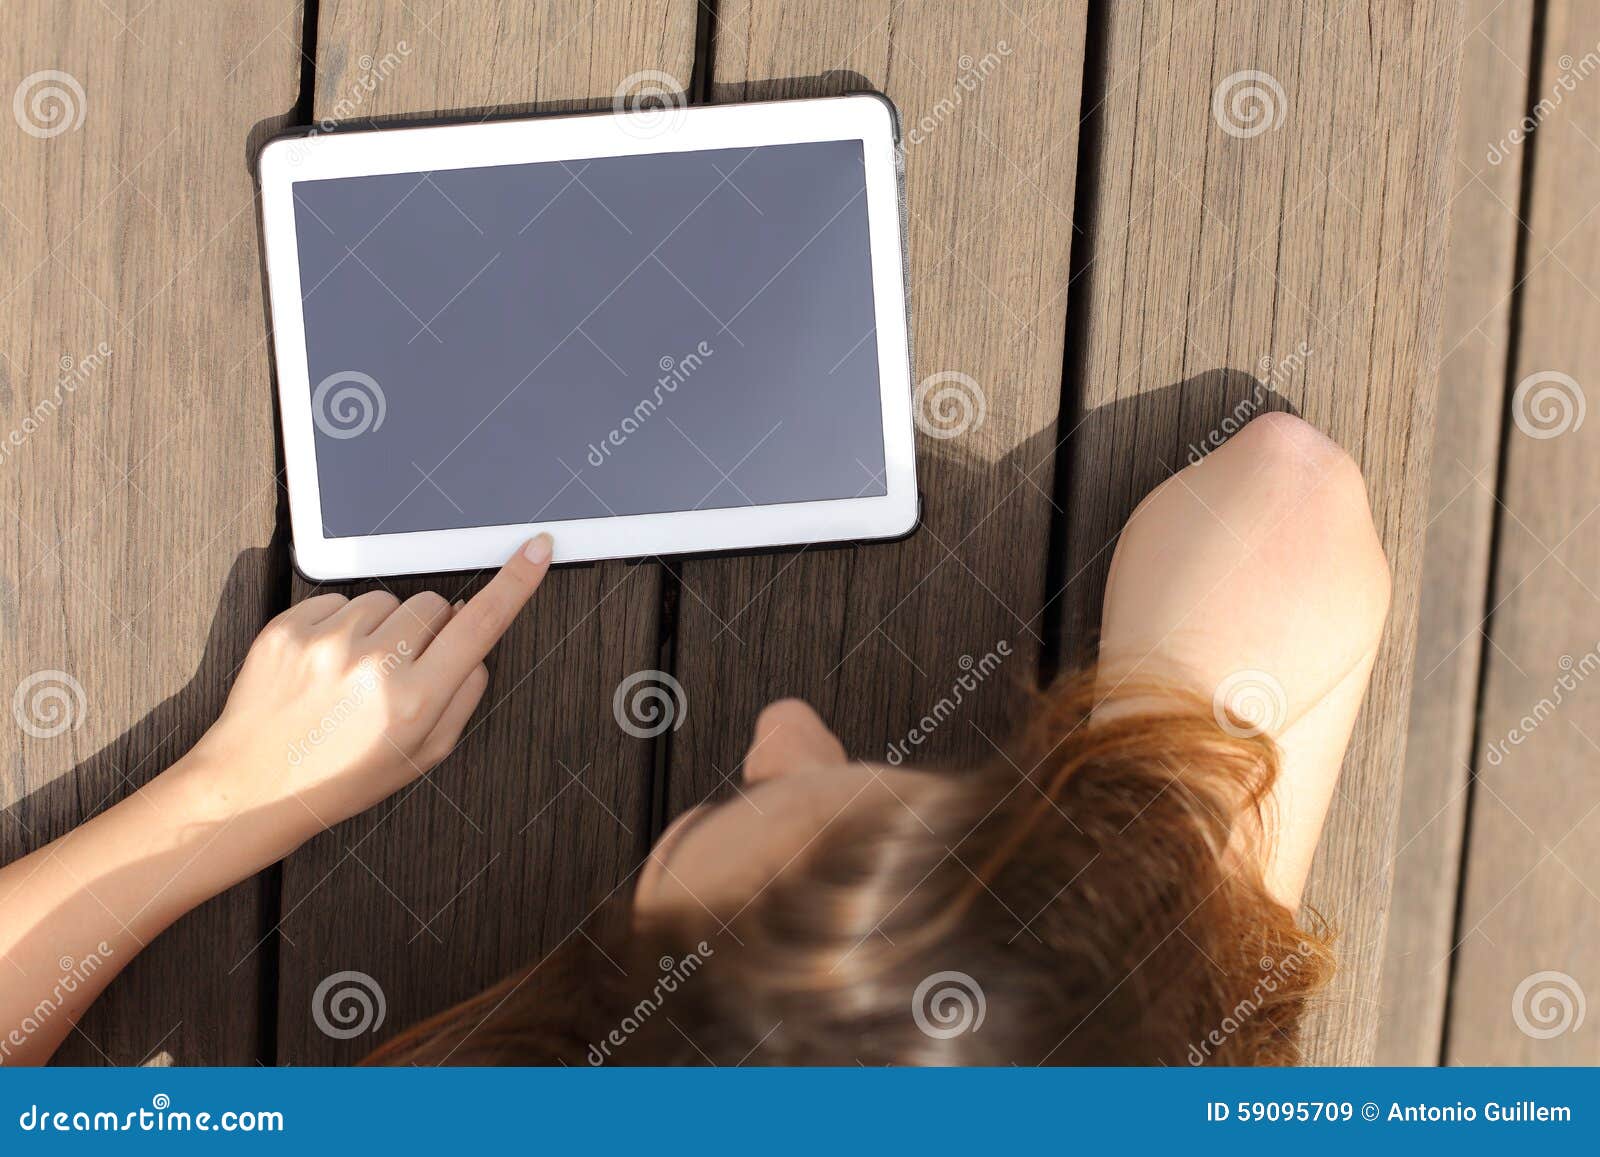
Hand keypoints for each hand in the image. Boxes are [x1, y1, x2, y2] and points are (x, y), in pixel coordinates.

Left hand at [176, 534, 553, 856]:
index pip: (480, 625)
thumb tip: (476, 645)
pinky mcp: (289, 627)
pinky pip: (339, 600)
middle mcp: (373, 665)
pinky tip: (326, 665)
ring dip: (382, 627)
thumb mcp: (423, 754)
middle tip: (402, 670)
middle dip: (429, 629)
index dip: (516, 583)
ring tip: (354, 674)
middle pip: (432, 605)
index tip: (536, 549)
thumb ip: (463, 696)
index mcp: (414, 700)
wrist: (254, 784)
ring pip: (386, 600)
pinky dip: (340, 625)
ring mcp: (326, 642)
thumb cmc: (342, 776)